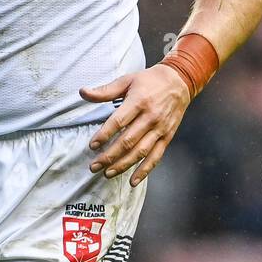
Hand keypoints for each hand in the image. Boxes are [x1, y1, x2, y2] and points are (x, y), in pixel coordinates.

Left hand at [79, 64, 190, 185]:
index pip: (118, 122)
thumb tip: (82, 92)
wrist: (179, 81)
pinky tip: (133, 181)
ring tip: (107, 173)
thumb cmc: (149, 81)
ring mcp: (160, 129)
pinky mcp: (167, 137)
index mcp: (139, 101)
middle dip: (109, 156)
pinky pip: (156, 157)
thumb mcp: (127, 80)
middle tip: (94, 166)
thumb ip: (105, 90)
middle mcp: (150, 117)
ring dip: (123, 165)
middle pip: (128, 141)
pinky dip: (144, 171)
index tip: (92, 146)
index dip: (104, 135)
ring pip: (140, 152)